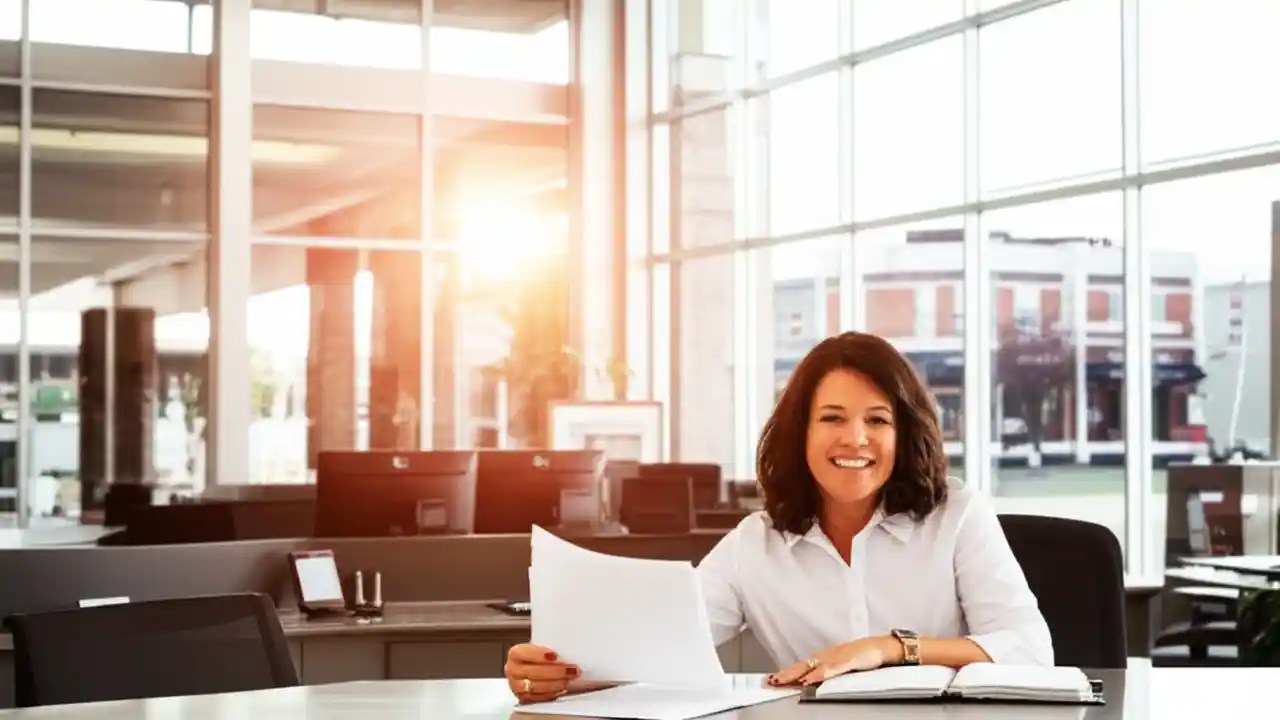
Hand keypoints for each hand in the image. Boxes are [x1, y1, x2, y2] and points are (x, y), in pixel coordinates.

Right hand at [504, 643, 579, 703]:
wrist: (532, 669)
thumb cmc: (539, 656)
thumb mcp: (541, 647)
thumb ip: (550, 650)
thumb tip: (570, 652)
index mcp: (515, 654)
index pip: (524, 653)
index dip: (539, 655)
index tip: (556, 656)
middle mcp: (512, 670)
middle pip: (533, 672)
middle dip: (555, 671)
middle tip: (572, 670)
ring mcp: (516, 686)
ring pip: (536, 687)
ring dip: (556, 683)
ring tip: (570, 679)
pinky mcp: (524, 699)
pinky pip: (539, 698)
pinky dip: (553, 693)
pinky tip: (563, 688)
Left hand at [768, 636, 899, 686]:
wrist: (882, 646)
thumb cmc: (862, 655)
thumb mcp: (841, 664)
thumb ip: (826, 671)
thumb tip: (810, 681)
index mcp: (825, 657)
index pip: (802, 665)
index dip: (787, 672)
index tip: (773, 679)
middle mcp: (828, 656)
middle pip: (803, 665)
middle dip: (787, 673)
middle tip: (772, 680)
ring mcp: (838, 657)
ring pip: (814, 666)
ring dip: (799, 674)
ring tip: (786, 680)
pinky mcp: (850, 660)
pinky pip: (833, 668)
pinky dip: (821, 674)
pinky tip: (811, 679)